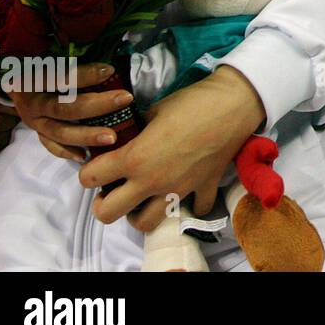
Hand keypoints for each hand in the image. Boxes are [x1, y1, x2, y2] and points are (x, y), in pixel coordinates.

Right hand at [8, 62, 131, 161]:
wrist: (15, 81)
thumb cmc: (43, 64)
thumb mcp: (51, 56)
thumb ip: (74, 57)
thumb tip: (108, 60)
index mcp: (34, 79)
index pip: (59, 77)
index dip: (84, 75)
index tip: (111, 70)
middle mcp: (32, 103)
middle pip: (64, 107)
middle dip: (97, 105)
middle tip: (125, 99)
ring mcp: (34, 122)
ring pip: (60, 132)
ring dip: (87, 135)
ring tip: (112, 137)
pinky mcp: (38, 134)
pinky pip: (52, 146)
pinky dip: (69, 152)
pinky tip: (87, 155)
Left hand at [78, 66, 264, 230]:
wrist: (235, 104)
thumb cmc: (193, 101)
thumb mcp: (155, 109)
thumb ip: (138, 129)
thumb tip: (131, 134)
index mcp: (135, 157)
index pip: (90, 177)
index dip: (89, 170)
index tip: (98, 163)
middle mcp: (152, 180)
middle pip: (107, 213)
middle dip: (102, 203)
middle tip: (111, 188)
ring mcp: (179, 189)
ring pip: (145, 223)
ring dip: (137, 213)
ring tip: (142, 196)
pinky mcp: (204, 188)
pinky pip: (194, 209)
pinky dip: (188, 204)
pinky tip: (185, 189)